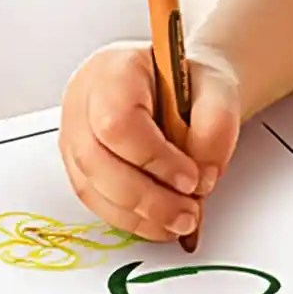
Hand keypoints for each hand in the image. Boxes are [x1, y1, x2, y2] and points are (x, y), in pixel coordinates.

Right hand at [58, 40, 240, 241]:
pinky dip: (130, 220)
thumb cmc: (190, 85)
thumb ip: (216, 127)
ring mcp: (74, 134)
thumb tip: (203, 177)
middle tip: (188, 214)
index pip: (118, 122)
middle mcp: (82, 101)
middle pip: (96, 160)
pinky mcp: (78, 165)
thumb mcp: (218, 91)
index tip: (192, 179)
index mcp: (114, 70)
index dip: (154, 159)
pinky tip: (160, 223)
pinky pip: (96, 201)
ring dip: (139, 215)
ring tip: (181, 221)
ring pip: (91, 186)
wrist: (177, 88)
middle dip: (146, 197)